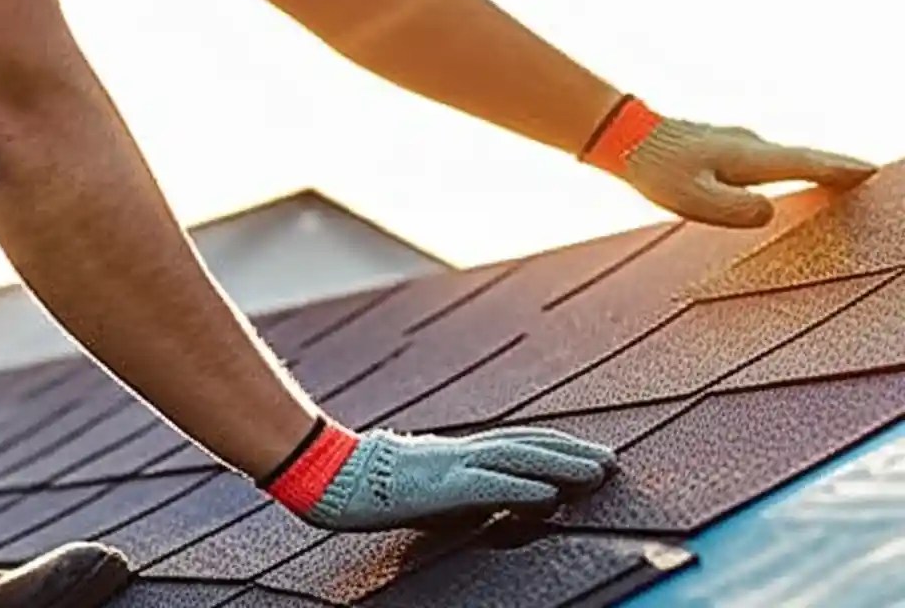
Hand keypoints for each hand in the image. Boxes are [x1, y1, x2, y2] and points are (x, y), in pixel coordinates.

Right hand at [263, 423, 616, 532]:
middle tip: (613, 461)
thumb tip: (495, 504)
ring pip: (519, 461)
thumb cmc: (375, 486)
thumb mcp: (429, 488)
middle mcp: (464, 452)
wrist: (333, 475)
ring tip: (598, 473)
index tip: (593, 455)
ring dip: (562, 466)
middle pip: (530, 446)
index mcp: (462, 453)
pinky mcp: (440, 486)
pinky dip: (522, 490)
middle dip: (573, 453)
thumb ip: (465, 493)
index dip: (559, 448)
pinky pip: (488, 487)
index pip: (521, 444)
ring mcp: (453, 466)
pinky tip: (550, 497)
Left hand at [584, 98, 877, 228]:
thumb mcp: (691, 199)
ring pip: (785, 156)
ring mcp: (736, 144)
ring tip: (842, 175)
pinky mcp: (723, 147)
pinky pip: (767, 158)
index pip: (804, 163)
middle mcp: (749, 146)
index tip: (868, 172)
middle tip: (867, 173)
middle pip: (802, 157)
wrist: (624, 137)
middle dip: (835, 166)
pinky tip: (789, 171)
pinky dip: (789, 163)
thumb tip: (768, 211)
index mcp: (748, 158)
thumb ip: (732, 208)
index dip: (837, 170)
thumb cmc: (656, 170)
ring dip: (815, 164)